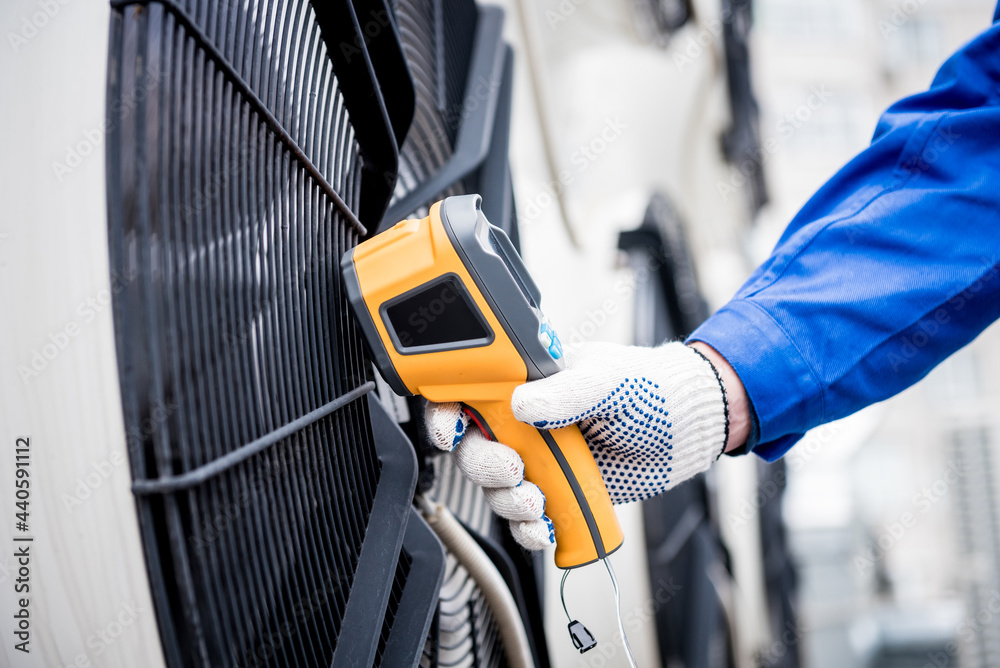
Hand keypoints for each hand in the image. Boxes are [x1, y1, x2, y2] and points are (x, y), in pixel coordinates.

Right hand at [424, 341, 735, 549]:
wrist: (687, 430)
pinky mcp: (559, 492)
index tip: (453, 431)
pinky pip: (527, 518)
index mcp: (527, 382)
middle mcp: (525, 422)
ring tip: (539, 501)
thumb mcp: (607, 380)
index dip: (448, 413)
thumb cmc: (648, 388)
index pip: (468, 392)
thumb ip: (566, 391)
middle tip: (514, 469)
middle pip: (474, 448)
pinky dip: (528, 530)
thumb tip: (522, 403)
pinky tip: (545, 527)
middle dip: (484, 466)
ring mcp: (540, 459)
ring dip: (508, 502)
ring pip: (496, 488)